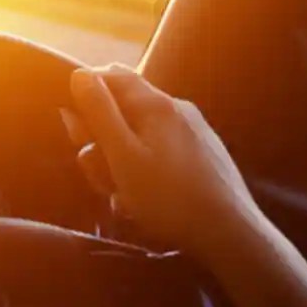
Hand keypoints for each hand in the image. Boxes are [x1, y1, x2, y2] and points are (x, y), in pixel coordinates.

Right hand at [65, 64, 262, 261]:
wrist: (229, 232)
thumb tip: (80, 74)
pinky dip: (143, 168)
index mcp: (155, 103)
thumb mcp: (122, 156)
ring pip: (140, 133)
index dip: (86, 96)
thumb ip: (100, 113)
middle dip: (102, 138)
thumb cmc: (167, 196)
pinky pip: (160, 151)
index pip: (111, 75)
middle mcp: (177, 107)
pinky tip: (143, 198)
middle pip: (124, 108)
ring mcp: (193, 130)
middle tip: (99, 173)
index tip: (78, 132)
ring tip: (121, 195)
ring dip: (120, 159)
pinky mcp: (203, 153)